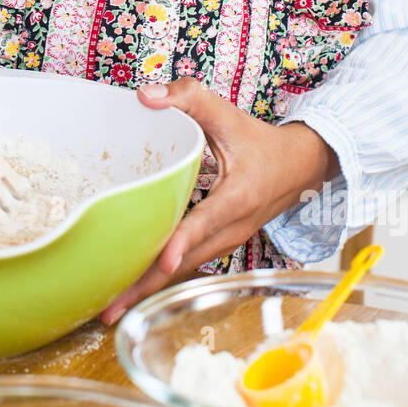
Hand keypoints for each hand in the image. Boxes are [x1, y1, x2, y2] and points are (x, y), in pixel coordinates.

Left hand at [100, 78, 339, 323]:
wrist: (299, 168)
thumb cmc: (261, 142)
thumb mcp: (228, 115)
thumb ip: (189, 98)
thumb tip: (144, 95)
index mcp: (238, 197)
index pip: (206, 221)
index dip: (182, 240)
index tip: (161, 260)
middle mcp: (233, 228)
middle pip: (185, 260)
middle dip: (147, 283)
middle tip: (109, 307)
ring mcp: (227, 242)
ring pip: (184, 270)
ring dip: (148, 290)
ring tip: (109, 310)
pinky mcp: (219, 246)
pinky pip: (187, 266)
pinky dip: (159, 281)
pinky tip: (129, 292)